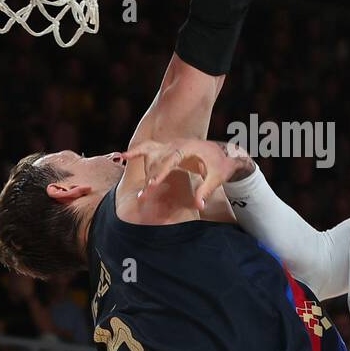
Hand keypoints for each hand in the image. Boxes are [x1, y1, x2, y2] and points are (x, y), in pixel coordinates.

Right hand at [121, 138, 252, 211]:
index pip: (170, 159)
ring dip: (145, 170)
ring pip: (151, 155)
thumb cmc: (222, 165)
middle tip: (143, 196)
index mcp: (189, 147)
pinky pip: (149, 147)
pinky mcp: (168, 149)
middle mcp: (177, 144)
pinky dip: (137, 151)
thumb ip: (205, 191)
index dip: (159, 172)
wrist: (225, 153)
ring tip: (143, 189)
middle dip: (149, 177)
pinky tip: (124, 156)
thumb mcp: (217, 178)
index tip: (151, 184)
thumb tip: (199, 206)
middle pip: (157, 159)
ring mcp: (171, 145)